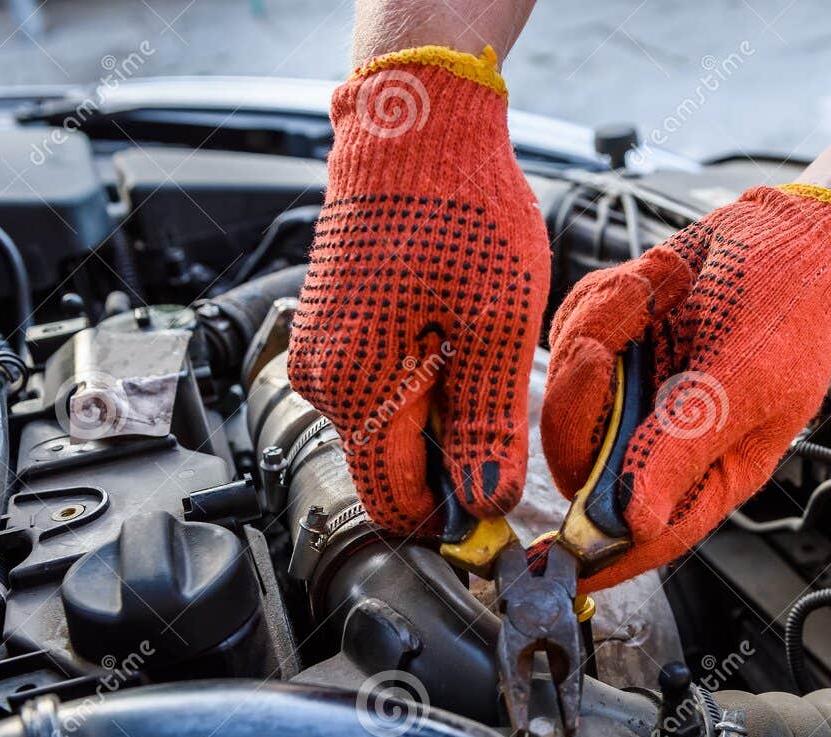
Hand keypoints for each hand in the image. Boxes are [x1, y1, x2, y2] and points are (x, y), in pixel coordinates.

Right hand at [288, 47, 548, 535]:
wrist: (415, 124)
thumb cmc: (459, 207)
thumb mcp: (498, 325)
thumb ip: (489, 424)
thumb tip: (486, 502)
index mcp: (357, 387)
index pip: (396, 500)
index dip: (451, 519)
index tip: (500, 511)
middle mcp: (322, 380)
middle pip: (390, 468)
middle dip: (450, 467)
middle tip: (509, 427)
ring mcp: (321, 352)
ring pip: (387, 429)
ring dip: (441, 424)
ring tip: (486, 366)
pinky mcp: (333, 329)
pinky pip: (378, 388)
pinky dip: (423, 387)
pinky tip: (460, 344)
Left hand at [541, 185, 830, 590]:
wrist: (789, 230)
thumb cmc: (790, 310)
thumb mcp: (744, 381)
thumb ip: (684, 450)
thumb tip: (636, 522)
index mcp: (709, 470)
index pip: (647, 532)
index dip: (599, 554)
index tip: (553, 565)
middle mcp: (663, 442)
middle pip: (586, 458)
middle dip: (582, 401)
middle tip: (598, 346)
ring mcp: (634, 394)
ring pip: (571, 390)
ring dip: (599, 330)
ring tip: (651, 288)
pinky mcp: (614, 348)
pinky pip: (574, 334)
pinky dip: (603, 302)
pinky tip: (652, 280)